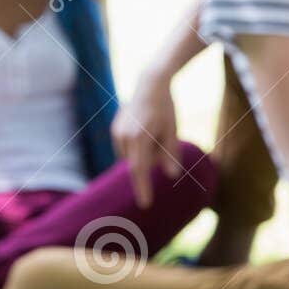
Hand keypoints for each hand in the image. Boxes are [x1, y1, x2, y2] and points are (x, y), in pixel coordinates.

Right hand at [112, 74, 181, 208]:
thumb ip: (170, 154)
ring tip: (154, 133)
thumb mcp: (173, 131)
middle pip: (137, 163)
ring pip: (130, 156)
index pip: (140, 170)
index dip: (143, 188)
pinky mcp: (115, 129)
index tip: (145, 204)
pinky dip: (137, 148)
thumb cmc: (166, 108)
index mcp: (139, 138)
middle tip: (162, 142)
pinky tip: (146, 131)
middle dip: (150, 163)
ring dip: (143, 155)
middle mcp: (124, 137)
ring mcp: (117, 133)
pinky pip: (126, 148)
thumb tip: (171, 175)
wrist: (150, 84)